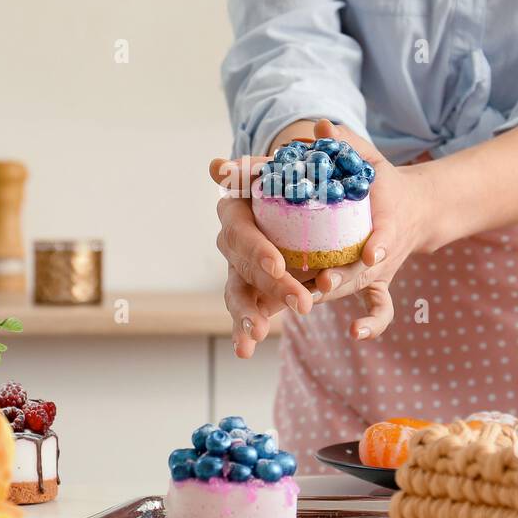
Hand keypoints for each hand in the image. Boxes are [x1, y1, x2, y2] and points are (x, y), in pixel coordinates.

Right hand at [209, 154, 315, 358]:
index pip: (241, 231)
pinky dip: (242, 332)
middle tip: (301, 303)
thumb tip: (216, 166)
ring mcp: (237, 268)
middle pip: (245, 267)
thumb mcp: (280, 167)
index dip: (256, 250)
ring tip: (257, 334)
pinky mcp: (249, 290)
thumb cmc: (289, 180)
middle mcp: (231, 240)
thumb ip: (253, 167)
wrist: (299, 201)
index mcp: (235, 210)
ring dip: (247, 315)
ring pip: (237, 293)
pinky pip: (244, 311)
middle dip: (272, 288)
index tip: (277, 266)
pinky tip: (244, 351)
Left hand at [304, 119, 436, 341]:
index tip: (373, 253)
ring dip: (339, 294)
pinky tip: (356, 334)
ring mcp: (381, 269)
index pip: (386, 233)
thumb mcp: (371, 158)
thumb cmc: (385, 182)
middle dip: (346, 277)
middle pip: (365, 269)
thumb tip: (319, 125)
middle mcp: (384, 248)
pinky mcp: (377, 282)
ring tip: (312, 300)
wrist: (419, 208)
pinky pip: (381, 308)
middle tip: (324, 282)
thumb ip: (347, 143)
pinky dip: (374, 323)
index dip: (381, 244)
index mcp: (389, 216)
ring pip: (361, 288)